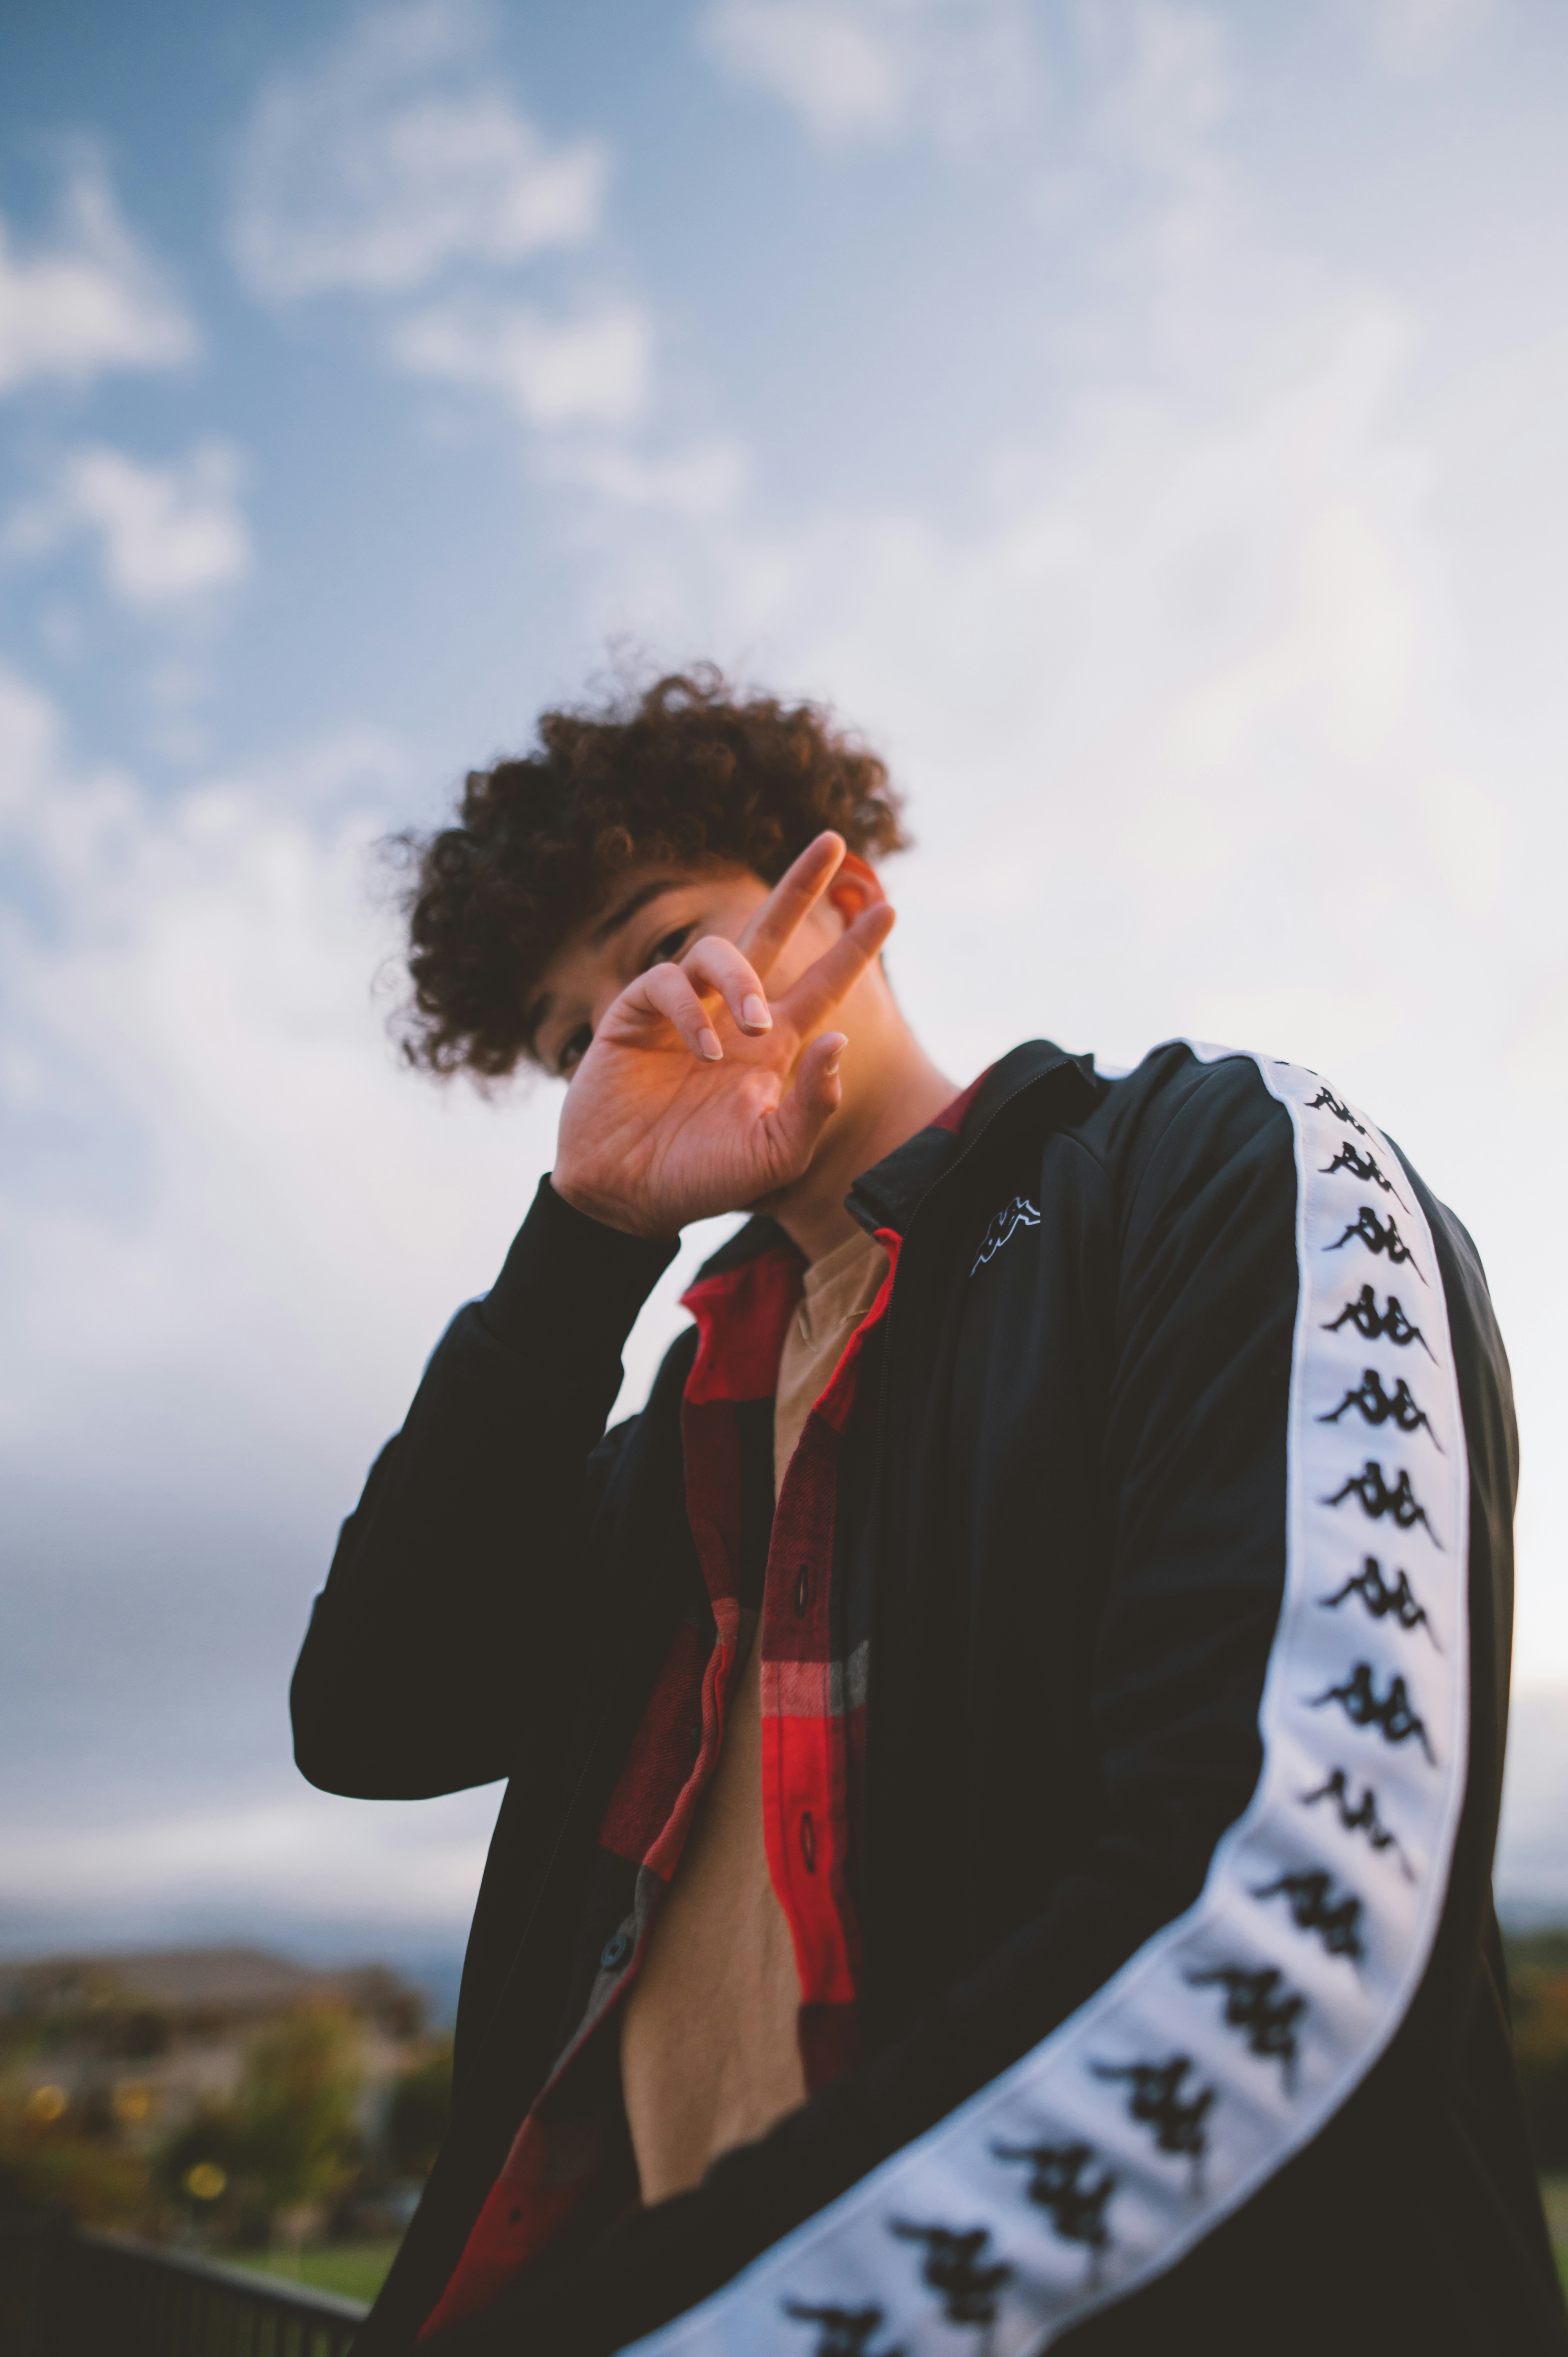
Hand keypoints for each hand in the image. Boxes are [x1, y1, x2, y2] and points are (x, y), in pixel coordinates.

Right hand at [552, 833, 894, 1237]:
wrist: (628, 1198)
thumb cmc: (705, 1180)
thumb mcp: (777, 1154)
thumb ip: (816, 1103)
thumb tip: (837, 1035)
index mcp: (773, 1048)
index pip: (822, 985)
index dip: (853, 948)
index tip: (889, 909)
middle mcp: (732, 1019)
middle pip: (769, 933)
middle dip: (800, 886)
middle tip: (835, 842)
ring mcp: (682, 1013)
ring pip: (717, 951)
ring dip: (744, 979)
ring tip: (757, 1025)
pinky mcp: (634, 1017)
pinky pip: (666, 982)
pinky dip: (691, 1008)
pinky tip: (702, 1048)